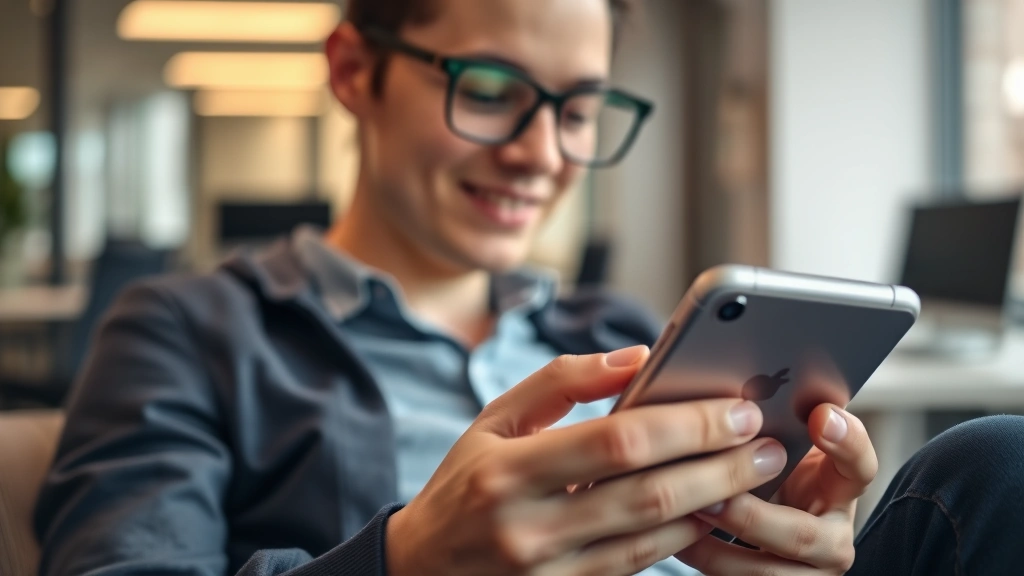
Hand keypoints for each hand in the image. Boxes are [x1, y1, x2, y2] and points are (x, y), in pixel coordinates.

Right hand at [386, 347, 788, 575]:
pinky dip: (681, 538)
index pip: (616, 442)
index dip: (685, 424)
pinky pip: (638, 567)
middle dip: (720, 467)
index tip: (733, 409)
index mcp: (509, 470)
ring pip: (653, 539)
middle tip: (766, 444)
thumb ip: (561, 381)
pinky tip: (712, 511)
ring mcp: (549, 571)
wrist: (423, 567)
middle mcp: (529, 527)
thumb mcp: (494, 419)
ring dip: (714, 505)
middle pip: (648, 494)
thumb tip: (636, 357)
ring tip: (755, 475)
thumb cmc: (465, 481)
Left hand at [678, 404, 876, 574]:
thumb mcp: (785, 444)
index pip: (860, 465)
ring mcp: (808, 573)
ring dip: (718, 547)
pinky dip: (704, 559)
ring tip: (685, 516)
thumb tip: (740, 384)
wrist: (771, 520)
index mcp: (842, 488)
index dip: (846, 441)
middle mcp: (833, 537)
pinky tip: (678, 537)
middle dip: (750, 516)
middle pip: (800, 534)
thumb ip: (777, 420)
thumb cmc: (772, 469)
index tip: (819, 414)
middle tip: (714, 492)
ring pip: (766, 571)